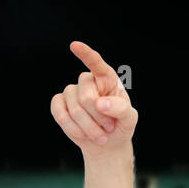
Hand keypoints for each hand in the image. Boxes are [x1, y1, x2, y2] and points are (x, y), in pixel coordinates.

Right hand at [50, 41, 137, 158]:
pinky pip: (60, 115)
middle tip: (108, 127)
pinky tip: (83, 134)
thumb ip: (120, 109)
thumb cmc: (120, 125)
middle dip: (98, 118)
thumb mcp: (129, 119)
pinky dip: (74, 129)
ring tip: (100, 135)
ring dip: (89, 128)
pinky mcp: (59, 104)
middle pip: (86, 97)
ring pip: (74, 109)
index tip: (74, 45)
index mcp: (107, 78)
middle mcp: (87, 81)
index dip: (85, 54)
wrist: (107, 142)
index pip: (96, 63)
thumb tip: (100, 103)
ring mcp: (71, 91)